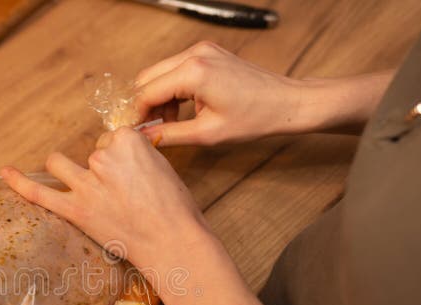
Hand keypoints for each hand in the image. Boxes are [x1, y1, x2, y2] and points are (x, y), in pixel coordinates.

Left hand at [0, 127, 209, 275]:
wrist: (172, 243)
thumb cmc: (176, 209)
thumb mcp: (162, 167)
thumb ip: (138, 156)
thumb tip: (125, 158)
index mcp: (128, 140)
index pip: (112, 138)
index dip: (120, 157)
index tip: (132, 174)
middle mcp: (103, 157)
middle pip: (91, 151)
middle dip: (101, 167)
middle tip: (123, 193)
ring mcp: (86, 184)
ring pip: (60, 164)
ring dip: (67, 171)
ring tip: (86, 188)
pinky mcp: (75, 210)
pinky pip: (39, 193)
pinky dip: (20, 183)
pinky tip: (5, 173)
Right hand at [134, 41, 305, 145]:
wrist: (288, 103)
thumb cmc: (255, 118)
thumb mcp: (207, 134)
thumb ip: (169, 135)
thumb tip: (143, 139)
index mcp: (193, 72)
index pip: (146, 92)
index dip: (136, 115)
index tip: (132, 133)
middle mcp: (195, 54)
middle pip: (148, 78)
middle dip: (144, 105)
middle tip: (148, 130)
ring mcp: (202, 50)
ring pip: (160, 73)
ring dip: (158, 98)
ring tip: (168, 124)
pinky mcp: (208, 53)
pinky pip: (177, 69)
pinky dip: (172, 90)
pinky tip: (180, 111)